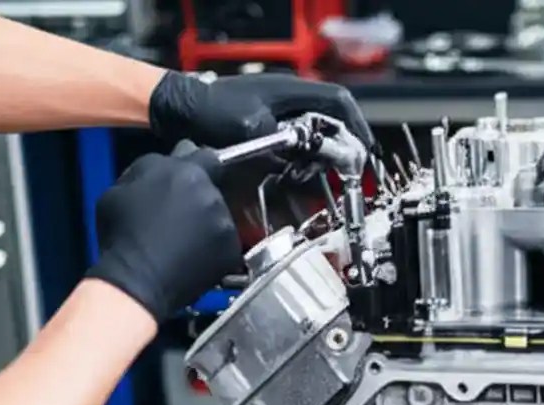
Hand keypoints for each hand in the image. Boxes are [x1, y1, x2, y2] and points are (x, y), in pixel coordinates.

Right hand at [87, 147, 239, 322]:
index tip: (188, 174)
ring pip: (219, 213)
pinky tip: (194, 256)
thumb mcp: (118, 191)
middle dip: (198, 193)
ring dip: (207, 220)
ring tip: (184, 240)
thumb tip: (159, 167)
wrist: (137, 281)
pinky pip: (225, 241)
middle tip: (181, 213)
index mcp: (183, 171)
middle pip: (211, 184)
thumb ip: (146, 172)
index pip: (201, 152)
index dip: (194, 162)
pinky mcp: (232, 247)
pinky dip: (214, 247)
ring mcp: (224, 220)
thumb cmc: (121, 238)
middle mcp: (209, 191)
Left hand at [148, 71, 374, 150]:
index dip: (357, 125)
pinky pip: (294, 142)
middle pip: (330, 121)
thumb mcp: (251, 130)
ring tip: (306, 174)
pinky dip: (297, 158)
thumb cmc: (211, 112)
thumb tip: (302, 161)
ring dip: (315, 156)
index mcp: (291, 91)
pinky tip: (289, 172)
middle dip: (337, 146)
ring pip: (313, 134)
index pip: (339, 102)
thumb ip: (283, 145)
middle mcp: (288, 98)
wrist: (179, 110)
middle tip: (340, 168)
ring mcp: (277, 111)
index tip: (364, 148)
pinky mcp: (266, 124)